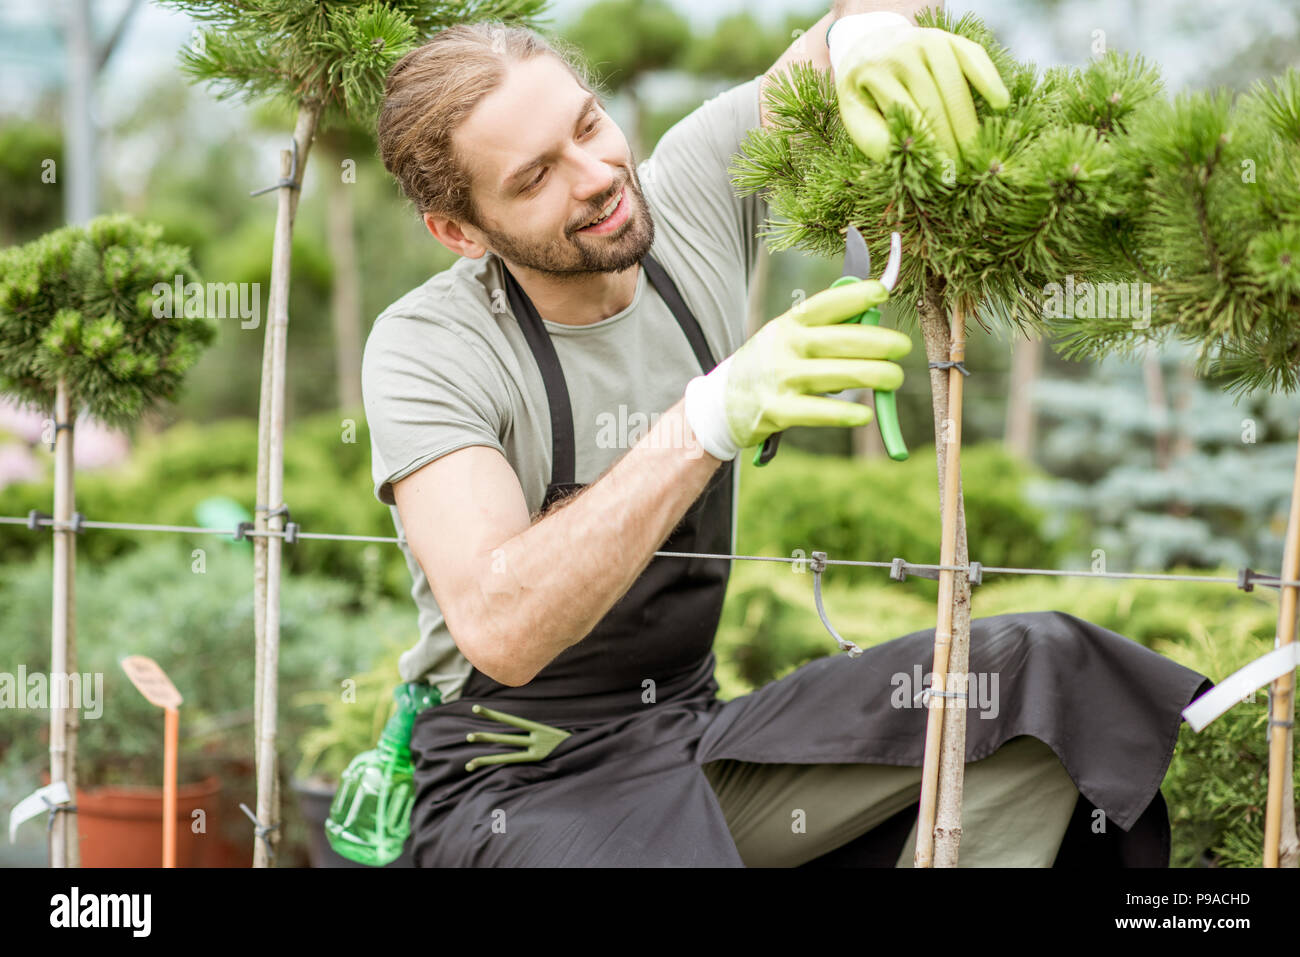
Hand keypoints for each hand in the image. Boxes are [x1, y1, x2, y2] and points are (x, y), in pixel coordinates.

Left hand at [463, 705, 571, 771]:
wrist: (589, 751)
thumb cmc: (572, 742)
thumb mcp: (555, 734)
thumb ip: (538, 735)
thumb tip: (523, 737)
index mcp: (538, 728)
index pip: (509, 721)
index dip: (492, 715)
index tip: (476, 709)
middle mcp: (535, 739)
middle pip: (504, 737)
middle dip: (485, 737)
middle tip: (467, 738)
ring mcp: (537, 752)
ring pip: (507, 755)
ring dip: (487, 759)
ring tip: (469, 762)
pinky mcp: (540, 764)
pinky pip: (518, 767)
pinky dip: (504, 769)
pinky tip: (494, 773)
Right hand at [684, 281, 910, 461]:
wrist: (722, 403)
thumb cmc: (769, 365)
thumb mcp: (787, 338)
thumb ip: (826, 329)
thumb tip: (874, 316)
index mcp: (789, 324)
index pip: (824, 305)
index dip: (853, 297)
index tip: (882, 293)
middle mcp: (784, 348)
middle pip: (837, 341)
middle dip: (876, 342)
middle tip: (902, 346)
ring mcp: (779, 379)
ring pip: (833, 375)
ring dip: (870, 375)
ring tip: (894, 378)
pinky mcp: (776, 411)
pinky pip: (816, 412)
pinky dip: (843, 414)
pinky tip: (865, 415)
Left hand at [829, 12, 1009, 163]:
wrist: (869, 47)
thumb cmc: (867, 93)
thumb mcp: (856, 115)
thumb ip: (872, 137)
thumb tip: (899, 155)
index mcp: (874, 70)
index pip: (906, 113)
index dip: (926, 145)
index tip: (940, 173)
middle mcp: (901, 50)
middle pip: (933, 101)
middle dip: (949, 139)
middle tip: (962, 171)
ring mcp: (927, 40)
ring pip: (954, 85)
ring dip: (968, 121)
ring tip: (976, 152)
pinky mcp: (949, 38)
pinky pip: (974, 58)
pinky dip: (989, 80)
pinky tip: (1001, 104)